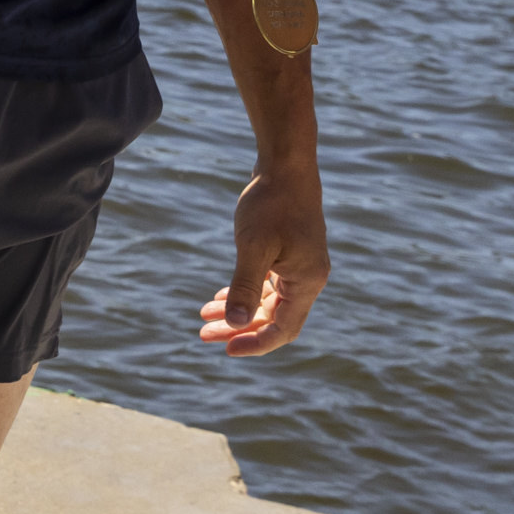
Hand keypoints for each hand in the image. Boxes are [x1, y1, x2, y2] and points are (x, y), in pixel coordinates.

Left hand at [197, 163, 325, 355]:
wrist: (286, 164)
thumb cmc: (271, 202)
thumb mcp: (254, 246)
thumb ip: (245, 287)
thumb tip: (235, 324)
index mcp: (307, 282)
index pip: (283, 329)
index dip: (255, 343)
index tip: (225, 349)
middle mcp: (309, 279)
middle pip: (275, 319)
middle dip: (240, 329)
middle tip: (204, 334)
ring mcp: (300, 266)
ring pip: (269, 303)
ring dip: (239, 312)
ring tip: (204, 317)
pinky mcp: (290, 253)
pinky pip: (268, 285)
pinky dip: (246, 293)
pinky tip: (220, 297)